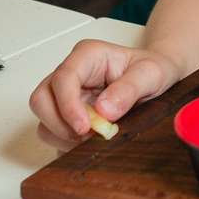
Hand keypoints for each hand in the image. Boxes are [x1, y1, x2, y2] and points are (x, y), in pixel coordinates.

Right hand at [28, 40, 181, 147]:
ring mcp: (66, 94)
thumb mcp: (151, 74)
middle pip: (41, 99)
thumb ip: (129, 89)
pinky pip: (53, 132)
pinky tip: (90, 142)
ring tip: (95, 137)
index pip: (62, 78)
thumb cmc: (152, 70)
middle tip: (89, 135)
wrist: (156, 79)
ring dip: (64, 135)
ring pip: (43, 118)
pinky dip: (67, 142)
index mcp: (87, 56)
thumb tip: (104, 111)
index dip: (68, 105)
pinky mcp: (67, 113)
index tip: (84, 127)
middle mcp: (71, 73)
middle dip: (60, 123)